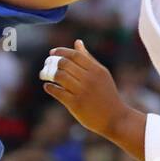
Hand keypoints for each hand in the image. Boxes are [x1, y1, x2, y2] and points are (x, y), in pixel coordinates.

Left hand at [41, 40, 145, 159]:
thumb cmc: (107, 95)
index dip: (61, 52)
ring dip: (48, 74)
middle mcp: (89, 79)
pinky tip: (47, 86)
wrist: (115, 118)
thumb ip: (88, 59)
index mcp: (96, 70)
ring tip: (44, 75)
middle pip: (65, 64)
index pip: (75, 55)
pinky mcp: (76, 105)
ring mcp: (82, 92)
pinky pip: (58, 92)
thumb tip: (77, 42)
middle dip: (52, 62)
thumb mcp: (101, 74)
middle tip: (46, 64)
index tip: (52, 52)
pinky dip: (50, 87)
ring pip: (60, 76)